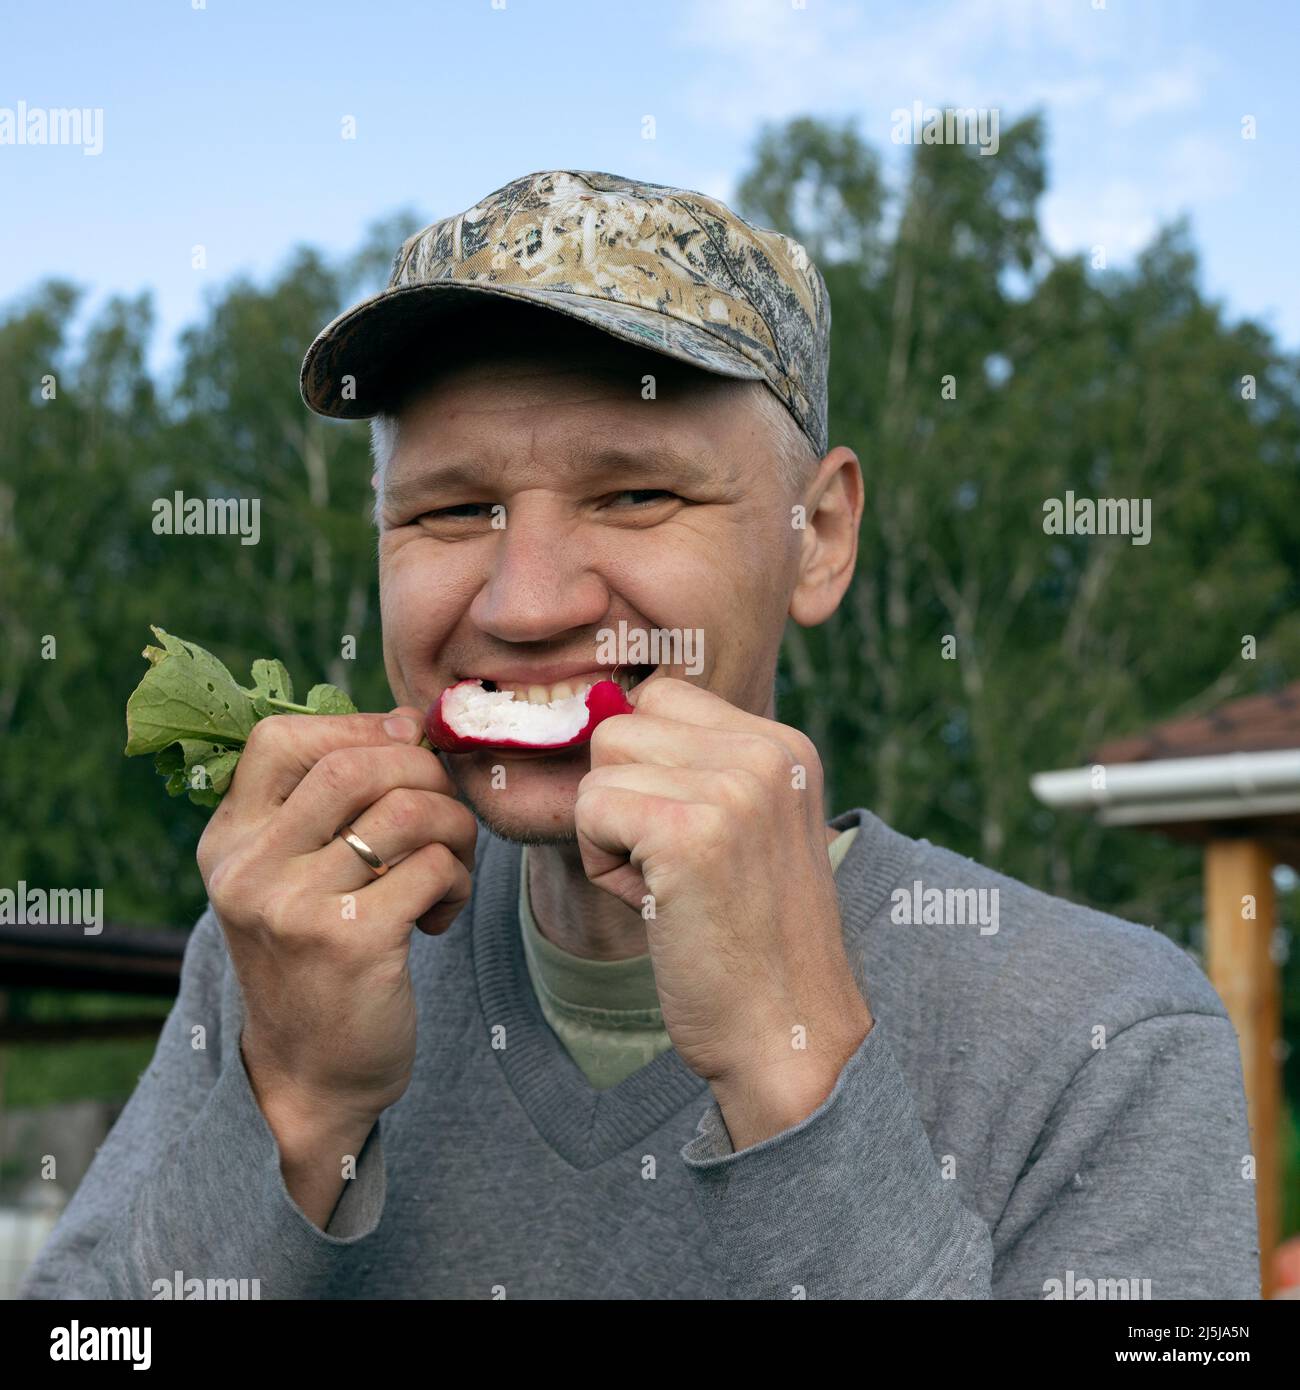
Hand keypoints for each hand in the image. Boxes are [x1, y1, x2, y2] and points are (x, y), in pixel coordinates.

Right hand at [196, 707, 475, 1217]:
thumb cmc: (319, 960)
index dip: (355, 727)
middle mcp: (248, 868)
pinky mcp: (350, 940)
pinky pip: (435, 866)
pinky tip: (440, 915)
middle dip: (423, 774)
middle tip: (444, 812)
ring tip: (449, 866)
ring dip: (453, 828)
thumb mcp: (294, 879)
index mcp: (229, 841)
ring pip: (405, 810)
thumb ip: (328, 806)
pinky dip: (458, 880)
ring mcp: (293, 905)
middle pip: (355, 764)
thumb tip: (407, 721)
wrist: (312, 1076)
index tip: (401, 751)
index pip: (277, 739)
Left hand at [574, 678, 871, 1147]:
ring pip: (601, 765)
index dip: (646, 768)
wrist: (788, 1036)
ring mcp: (735, 787)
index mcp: (784, 746)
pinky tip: (654, 903)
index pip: (664, 697)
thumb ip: (694, 767)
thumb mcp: (744, 828)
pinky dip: (600, 863)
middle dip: (622, 796)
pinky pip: (590, 808)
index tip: (683, 837)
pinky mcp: (691, 832)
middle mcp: (768, 752)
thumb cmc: (748, 941)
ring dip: (609, 830)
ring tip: (666, 885)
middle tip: (670, 867)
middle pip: (624, 724)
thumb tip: (595, 708)